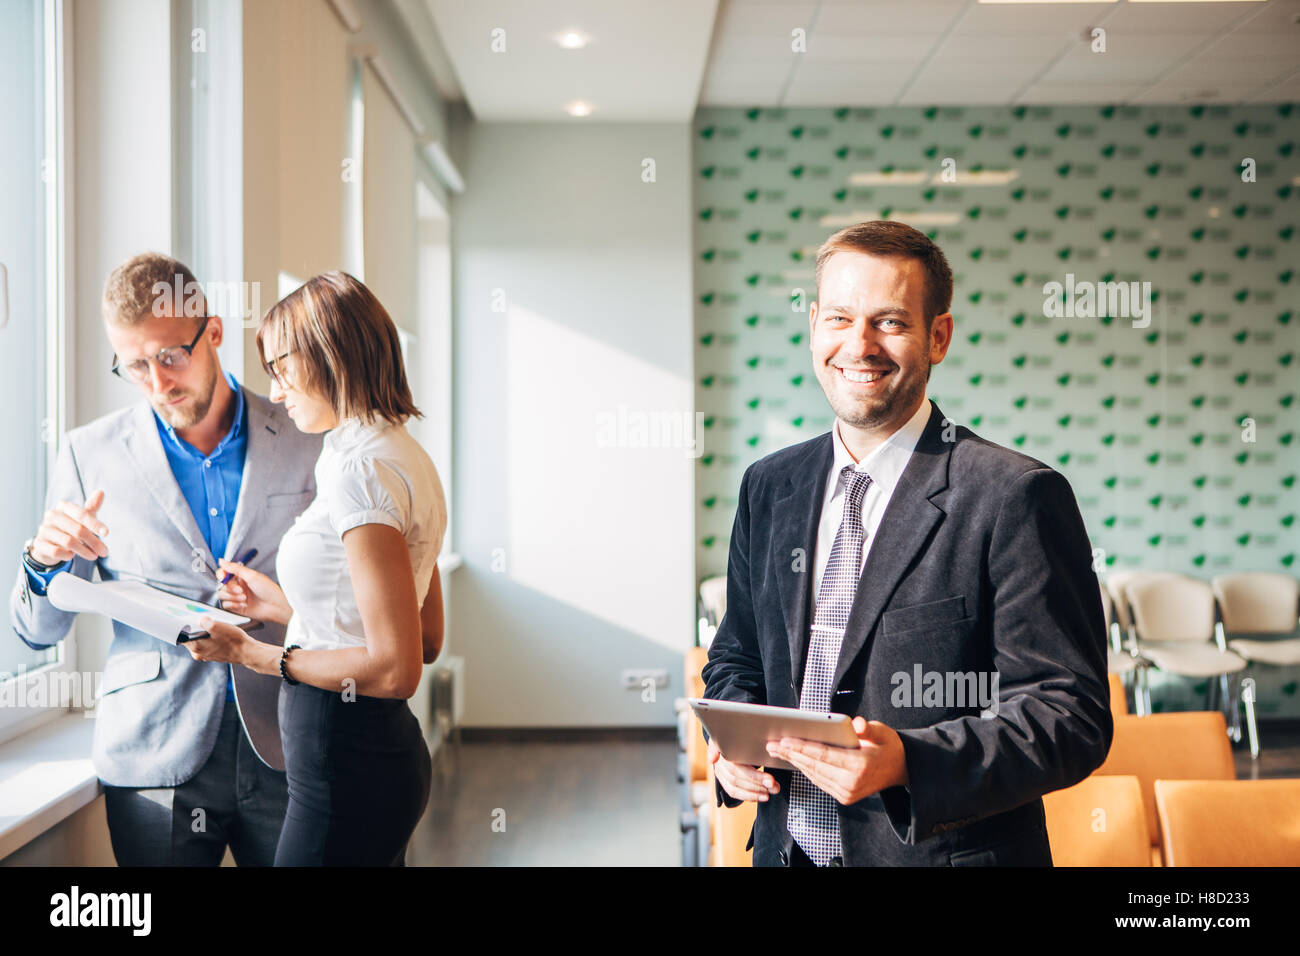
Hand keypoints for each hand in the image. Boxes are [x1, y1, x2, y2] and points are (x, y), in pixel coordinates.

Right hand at [30, 489, 108, 564]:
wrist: (48, 542)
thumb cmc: (70, 527)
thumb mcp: (82, 517)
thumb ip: (92, 507)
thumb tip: (101, 492)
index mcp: (64, 506)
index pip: (81, 514)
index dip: (95, 524)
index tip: (107, 533)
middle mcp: (52, 516)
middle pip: (78, 530)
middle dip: (94, 542)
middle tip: (104, 551)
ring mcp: (44, 530)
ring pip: (68, 542)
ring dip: (84, 551)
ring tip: (94, 556)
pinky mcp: (39, 544)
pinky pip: (56, 551)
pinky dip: (67, 555)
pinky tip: (72, 556)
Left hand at [183, 619, 264, 667]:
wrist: (247, 652)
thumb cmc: (233, 640)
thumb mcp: (217, 626)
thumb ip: (204, 621)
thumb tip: (199, 619)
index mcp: (196, 646)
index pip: (181, 636)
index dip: (182, 626)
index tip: (183, 618)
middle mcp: (198, 653)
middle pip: (190, 637)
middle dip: (194, 627)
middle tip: (201, 618)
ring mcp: (206, 655)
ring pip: (199, 640)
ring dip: (204, 632)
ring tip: (212, 624)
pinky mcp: (213, 654)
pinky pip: (207, 643)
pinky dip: (210, 637)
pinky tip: (219, 632)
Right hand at [215, 559, 290, 625]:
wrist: (276, 606)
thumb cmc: (269, 590)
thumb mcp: (252, 576)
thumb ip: (235, 568)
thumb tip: (222, 560)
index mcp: (241, 577)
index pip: (224, 573)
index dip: (221, 575)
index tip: (223, 577)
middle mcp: (238, 586)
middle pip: (222, 585)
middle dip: (230, 588)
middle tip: (241, 590)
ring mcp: (236, 597)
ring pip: (222, 595)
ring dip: (232, 597)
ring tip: (244, 598)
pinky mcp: (236, 607)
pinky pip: (225, 605)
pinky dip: (233, 605)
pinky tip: (243, 605)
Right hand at [708, 737, 780, 802]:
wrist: (728, 737)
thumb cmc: (734, 734)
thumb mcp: (733, 733)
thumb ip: (726, 742)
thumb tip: (712, 759)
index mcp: (722, 751)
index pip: (736, 768)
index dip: (754, 776)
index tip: (771, 780)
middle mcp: (719, 764)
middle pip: (737, 778)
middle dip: (758, 783)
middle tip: (774, 785)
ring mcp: (720, 774)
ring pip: (735, 787)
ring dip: (754, 792)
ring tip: (771, 792)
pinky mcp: (723, 781)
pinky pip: (733, 793)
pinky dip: (748, 796)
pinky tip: (762, 796)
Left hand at [765, 717, 908, 805]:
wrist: (900, 769)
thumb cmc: (888, 745)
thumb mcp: (882, 731)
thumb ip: (868, 727)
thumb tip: (856, 723)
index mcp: (860, 765)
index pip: (824, 755)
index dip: (802, 747)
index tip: (785, 740)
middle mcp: (852, 782)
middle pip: (815, 766)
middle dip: (792, 754)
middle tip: (772, 744)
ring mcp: (848, 793)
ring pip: (815, 775)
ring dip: (795, 763)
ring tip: (778, 751)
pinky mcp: (845, 797)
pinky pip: (820, 781)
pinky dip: (806, 770)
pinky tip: (795, 760)